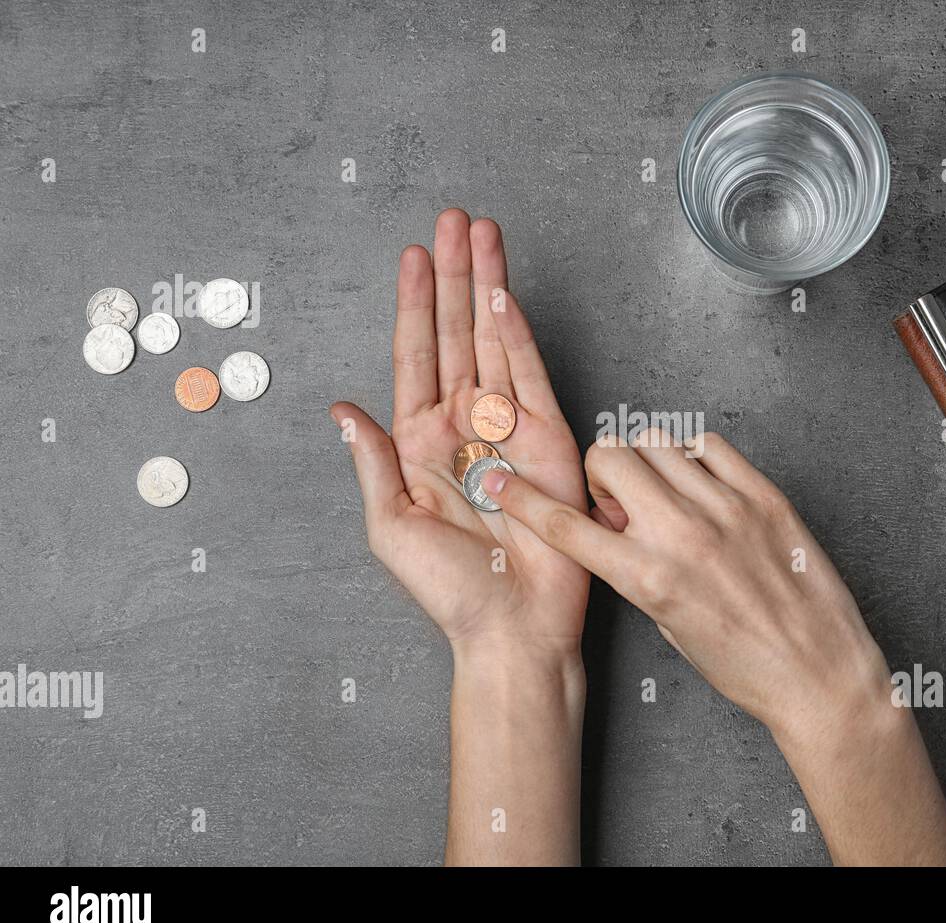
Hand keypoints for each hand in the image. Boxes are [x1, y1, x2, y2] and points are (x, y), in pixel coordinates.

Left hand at [331, 210, 588, 655]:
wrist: (512, 627)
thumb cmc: (451, 590)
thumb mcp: (390, 527)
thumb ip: (372, 463)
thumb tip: (344, 411)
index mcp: (421, 443)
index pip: (415, 356)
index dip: (413, 304)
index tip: (413, 255)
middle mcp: (465, 425)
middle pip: (457, 333)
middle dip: (455, 275)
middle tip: (455, 220)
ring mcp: (509, 427)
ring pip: (494, 340)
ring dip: (487, 286)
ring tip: (482, 234)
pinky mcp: (549, 439)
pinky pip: (530, 375)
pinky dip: (517, 333)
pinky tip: (504, 295)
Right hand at [478, 427, 890, 735]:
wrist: (820, 674)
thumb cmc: (746, 666)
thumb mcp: (668, 628)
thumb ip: (635, 570)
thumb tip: (618, 525)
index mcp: (648, 578)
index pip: (565, 526)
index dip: (523, 502)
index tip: (499, 483)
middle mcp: (682, 535)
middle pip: (609, 457)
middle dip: (603, 476)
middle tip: (621, 502)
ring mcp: (727, 509)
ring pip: (656, 441)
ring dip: (646, 462)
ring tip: (664, 495)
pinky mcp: (765, 497)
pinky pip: (710, 446)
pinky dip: (694, 458)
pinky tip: (702, 487)